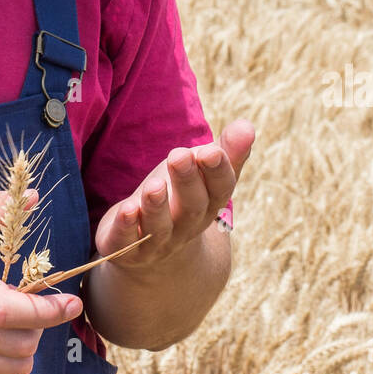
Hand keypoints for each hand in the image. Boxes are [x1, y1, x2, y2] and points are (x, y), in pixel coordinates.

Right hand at [0, 189, 82, 373]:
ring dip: (29, 346)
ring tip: (20, 323)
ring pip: (11, 366)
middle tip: (39, 308)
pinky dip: (11, 365)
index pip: (6, 311)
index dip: (47, 312)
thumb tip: (32, 199)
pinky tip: (4, 341)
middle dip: (42, 327)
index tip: (71, 303)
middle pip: (16, 343)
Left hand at [94, 118, 254, 272]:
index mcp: (209, 204)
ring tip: (154, 184)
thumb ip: (225, 151)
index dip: (217, 171)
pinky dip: (125, 228)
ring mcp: (157, 241)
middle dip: (187, 181)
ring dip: (156, 206)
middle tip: (179, 155)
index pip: (220, 189)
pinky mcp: (126, 248)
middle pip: (192, 207)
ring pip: (159, 228)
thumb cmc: (182, 196)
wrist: (155, 244)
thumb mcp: (202, 173)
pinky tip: (127, 209)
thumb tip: (247, 126)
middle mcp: (186, 226)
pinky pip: (126, 242)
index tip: (211, 151)